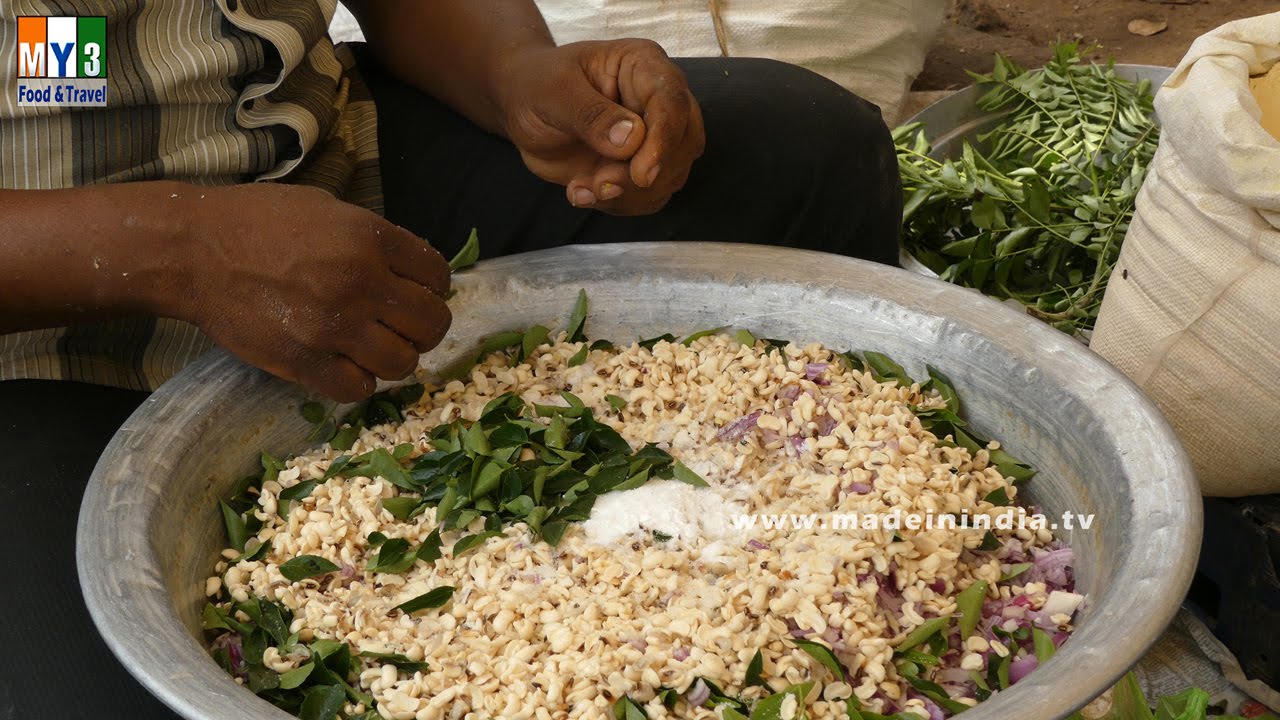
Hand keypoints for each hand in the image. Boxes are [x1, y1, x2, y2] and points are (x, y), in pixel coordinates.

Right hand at [171, 183, 451, 401]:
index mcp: (371, 238)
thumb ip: (374, 239)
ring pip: (403, 363)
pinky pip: (359, 389)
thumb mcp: (328, 210)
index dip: (431, 287)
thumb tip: (410, 271)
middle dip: (423, 327)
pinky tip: (344, 365)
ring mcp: (334, 326)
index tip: (414, 291)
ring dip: (394, 358)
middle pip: (431, 324)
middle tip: (402, 325)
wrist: (193, 250)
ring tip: (373, 348)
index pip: (438, 276)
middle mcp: (361, 282)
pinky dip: (359, 382)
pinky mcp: (304, 361)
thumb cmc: (258, 222)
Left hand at [494, 40, 705, 214]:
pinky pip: (647, 197)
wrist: (523, 107)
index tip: (642, 174)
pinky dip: (616, 203)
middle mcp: (658, 101)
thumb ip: (590, 114)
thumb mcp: (553, 92)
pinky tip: (581, 191)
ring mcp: (654, 137)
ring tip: (583, 187)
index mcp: (643, 66)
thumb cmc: (537, 85)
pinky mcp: (641, 167)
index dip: (664, 141)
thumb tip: (632, 139)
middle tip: (602, 183)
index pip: (674, 103)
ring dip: (628, 194)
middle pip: (684, 144)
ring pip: (669, 177)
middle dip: (648, 175)